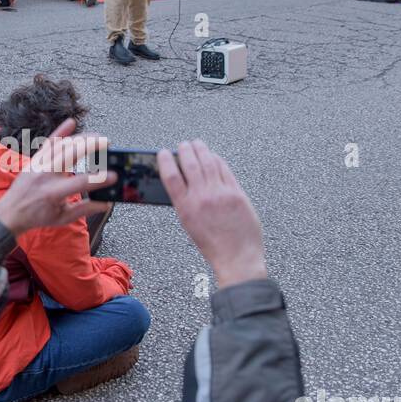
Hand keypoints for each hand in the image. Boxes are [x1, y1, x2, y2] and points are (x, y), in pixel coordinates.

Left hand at [0, 119, 112, 236]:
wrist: (11, 212)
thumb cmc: (38, 216)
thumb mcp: (63, 218)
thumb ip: (85, 209)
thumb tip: (106, 203)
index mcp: (53, 193)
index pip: (81, 183)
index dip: (99, 179)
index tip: (114, 176)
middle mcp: (46, 176)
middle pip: (71, 154)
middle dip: (91, 146)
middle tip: (108, 143)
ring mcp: (39, 165)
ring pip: (62, 145)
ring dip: (81, 138)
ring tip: (97, 137)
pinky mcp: (35, 160)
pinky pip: (48, 143)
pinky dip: (60, 131)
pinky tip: (71, 122)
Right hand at [158, 140, 266, 288]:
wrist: (237, 257)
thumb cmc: (212, 245)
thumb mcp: (189, 224)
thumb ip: (186, 202)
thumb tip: (184, 180)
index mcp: (185, 207)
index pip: (171, 176)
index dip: (165, 161)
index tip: (163, 153)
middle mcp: (202, 197)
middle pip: (190, 164)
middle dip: (185, 150)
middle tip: (183, 145)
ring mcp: (221, 193)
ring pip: (209, 162)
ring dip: (202, 150)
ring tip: (197, 144)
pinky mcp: (237, 193)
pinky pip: (225, 170)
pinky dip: (217, 160)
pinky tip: (214, 157)